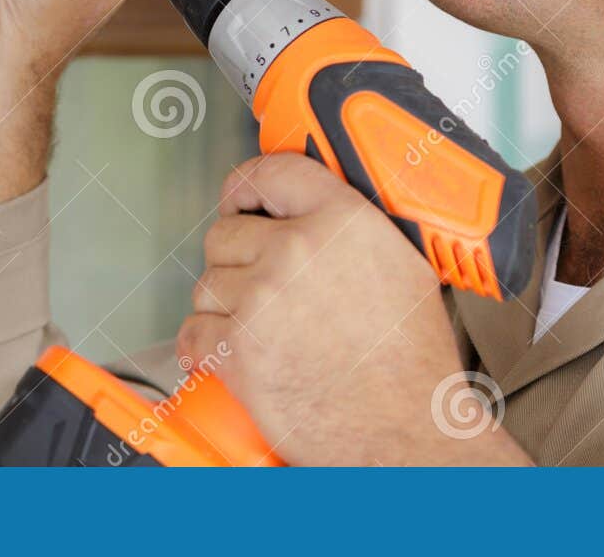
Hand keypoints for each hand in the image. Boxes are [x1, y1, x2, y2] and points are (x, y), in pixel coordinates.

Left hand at [175, 153, 531, 465]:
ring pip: (206, 284)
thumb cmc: (410, 364)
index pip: (271, 172)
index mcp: (342, 221)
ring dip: (222, 306)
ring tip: (256, 328)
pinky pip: (192, 332)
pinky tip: (226, 352)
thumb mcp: (403, 267)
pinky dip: (202, 346)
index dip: (246, 185)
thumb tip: (321, 215)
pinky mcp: (238, 350)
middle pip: (225, 232)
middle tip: (255, 284)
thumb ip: (354, 229)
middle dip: (235, 259)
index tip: (238, 198)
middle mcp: (297, 250)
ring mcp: (262, 299)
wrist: (403, 432)